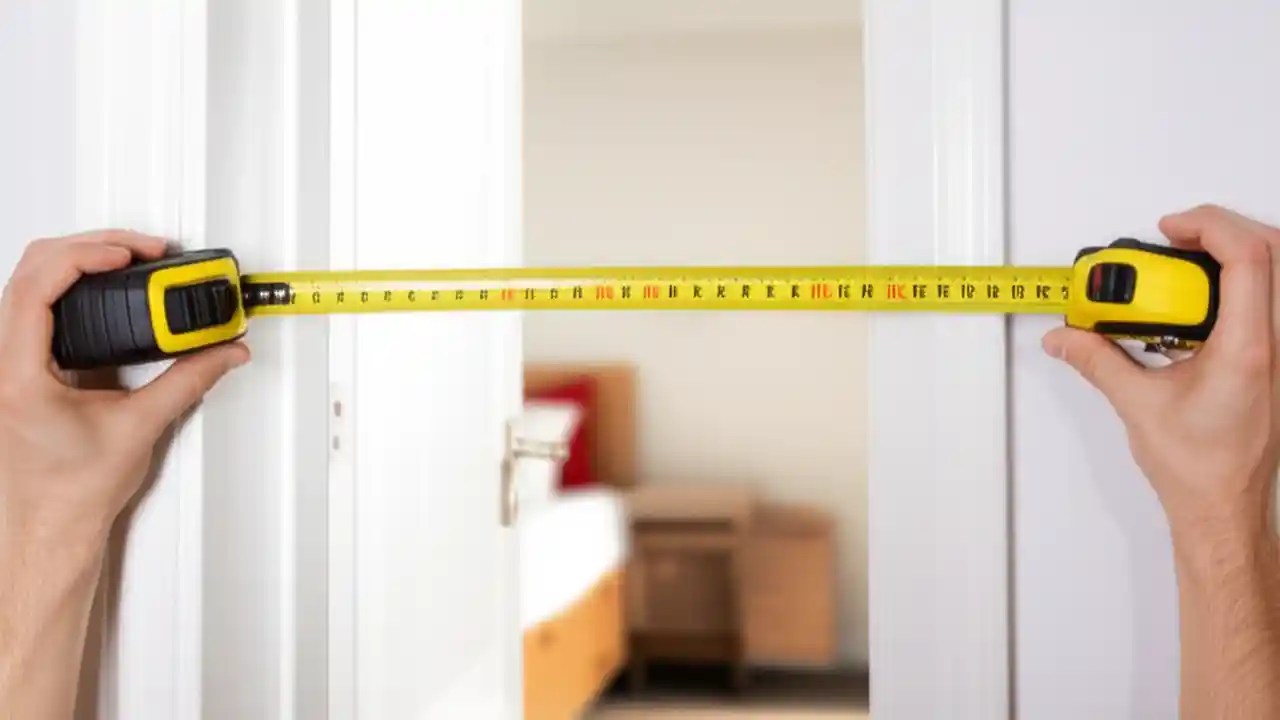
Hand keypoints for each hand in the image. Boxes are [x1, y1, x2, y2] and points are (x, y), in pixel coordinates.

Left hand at [0, 231, 248, 543]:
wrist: (53, 522)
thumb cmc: (73, 491)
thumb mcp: (141, 427)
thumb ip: (188, 381)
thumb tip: (221, 352)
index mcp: (19, 374)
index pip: (37, 287)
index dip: (85, 256)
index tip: (128, 256)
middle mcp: (3, 361)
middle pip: (32, 269)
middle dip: (91, 246)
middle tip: (141, 250)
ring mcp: (7, 361)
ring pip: (28, 279)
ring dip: (79, 258)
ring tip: (127, 259)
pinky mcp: (21, 364)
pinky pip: (35, 301)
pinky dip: (71, 281)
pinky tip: (103, 285)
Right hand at [1043, 205, 1279, 535]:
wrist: (1224, 506)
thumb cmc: (1200, 469)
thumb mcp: (1137, 405)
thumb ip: (1096, 360)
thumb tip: (1066, 336)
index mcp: (1247, 349)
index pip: (1248, 259)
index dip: (1208, 226)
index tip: (1170, 231)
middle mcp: (1273, 344)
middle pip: (1272, 252)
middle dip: (1221, 231)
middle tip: (1176, 242)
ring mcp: (1279, 351)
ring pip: (1275, 274)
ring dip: (1234, 256)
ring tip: (1186, 269)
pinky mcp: (1272, 359)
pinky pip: (1268, 300)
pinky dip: (1238, 284)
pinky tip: (1199, 305)